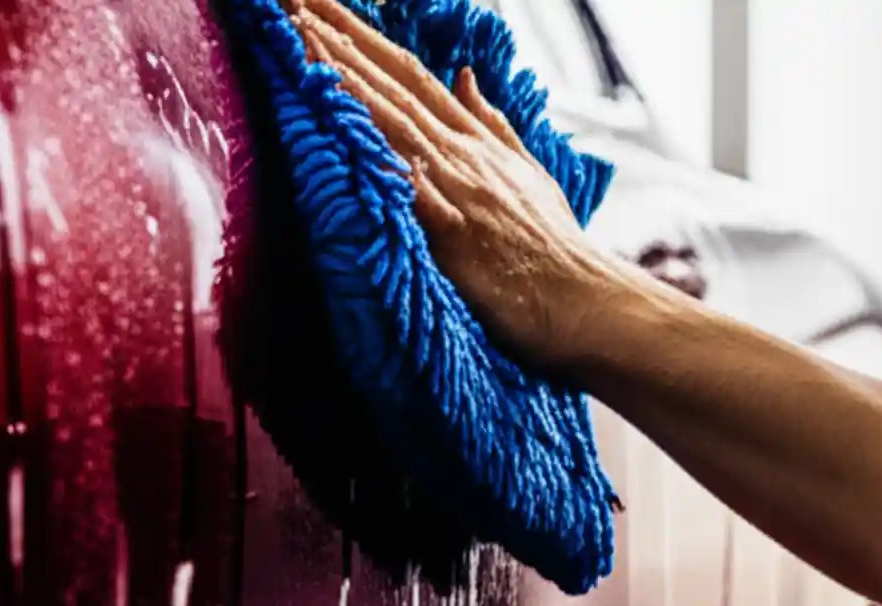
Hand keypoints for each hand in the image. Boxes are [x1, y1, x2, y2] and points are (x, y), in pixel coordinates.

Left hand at [290, 0, 657, 373]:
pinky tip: (335, 118)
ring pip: (389, 115)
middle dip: (341, 35)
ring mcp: (455, 185)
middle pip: (391, 81)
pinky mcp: (449, 228)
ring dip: (342, 73)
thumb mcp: (527, 174)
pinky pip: (401, 178)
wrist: (582, 300)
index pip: (410, 74)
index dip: (365, 37)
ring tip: (299, 32)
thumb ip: (492, 124)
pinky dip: (371, 146)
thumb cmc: (554, 249)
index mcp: (474, 140)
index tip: (323, 6)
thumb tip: (465, 77)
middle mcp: (460, 152)